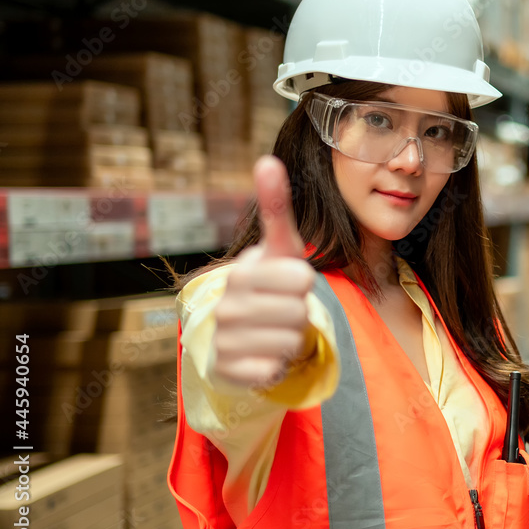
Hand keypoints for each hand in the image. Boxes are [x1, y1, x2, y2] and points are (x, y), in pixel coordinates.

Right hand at [212, 155, 316, 391]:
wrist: (247, 336)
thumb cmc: (273, 287)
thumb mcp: (282, 249)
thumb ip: (277, 207)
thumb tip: (267, 159)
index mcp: (241, 271)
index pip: (301, 277)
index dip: (304, 283)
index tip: (289, 283)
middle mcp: (226, 304)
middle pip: (300, 310)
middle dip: (301, 312)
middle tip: (285, 310)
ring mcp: (224, 337)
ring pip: (291, 339)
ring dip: (292, 338)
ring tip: (276, 330)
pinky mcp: (228, 370)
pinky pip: (274, 367)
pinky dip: (278, 363)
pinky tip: (265, 355)